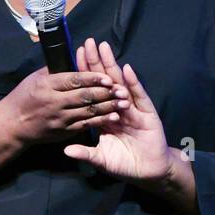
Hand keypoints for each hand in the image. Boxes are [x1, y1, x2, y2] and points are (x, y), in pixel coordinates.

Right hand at [1, 62, 126, 149]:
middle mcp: (53, 102)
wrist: (13, 125)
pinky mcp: (63, 132)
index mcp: (46, 85)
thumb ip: (55, 70)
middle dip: (105, 93)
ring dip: (107, 107)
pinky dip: (100, 121)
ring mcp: (59, 119)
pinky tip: (113, 116)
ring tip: (123, 102)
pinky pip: (85, 125)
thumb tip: (73, 57)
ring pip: (87, 111)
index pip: (73, 80)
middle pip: (84, 96)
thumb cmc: (23, 97)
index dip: (92, 78)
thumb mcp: (35, 78)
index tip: (107, 76)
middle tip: (121, 89)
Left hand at [63, 38, 173, 182]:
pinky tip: (126, 69)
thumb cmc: (124, 164)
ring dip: (112, 66)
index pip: (91, 92)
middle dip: (96, 62)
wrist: (148, 171)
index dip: (83, 77)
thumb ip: (85, 153)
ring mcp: (133, 108)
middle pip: (104, 81)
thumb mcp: (101, 159)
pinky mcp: (147, 113)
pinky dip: (133, 83)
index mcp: (104, 116)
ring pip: (120, 83)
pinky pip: (139, 96)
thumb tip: (65, 150)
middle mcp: (117, 108)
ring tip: (104, 47)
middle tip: (87, 43)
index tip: (73, 60)